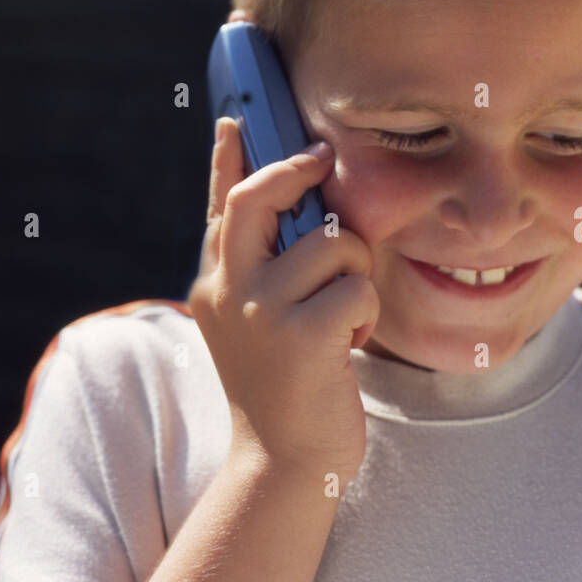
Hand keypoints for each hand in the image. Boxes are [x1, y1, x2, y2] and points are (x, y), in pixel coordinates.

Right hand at [188, 116, 378, 487]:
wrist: (283, 464)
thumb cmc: (285, 382)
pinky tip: (348, 346)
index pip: (221, 204)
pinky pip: (358, 289)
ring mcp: (260, 312)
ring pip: (334, 244)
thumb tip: (284, 194)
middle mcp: (228, 289)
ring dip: (355, 273)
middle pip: (259, 196)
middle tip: (323, 159)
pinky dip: (366, 314)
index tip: (233, 118)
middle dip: (297, 170)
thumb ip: (260, 263)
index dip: (227, 157)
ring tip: (342, 314)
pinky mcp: (301, 337)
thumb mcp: (254, 318)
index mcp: (215, 281)